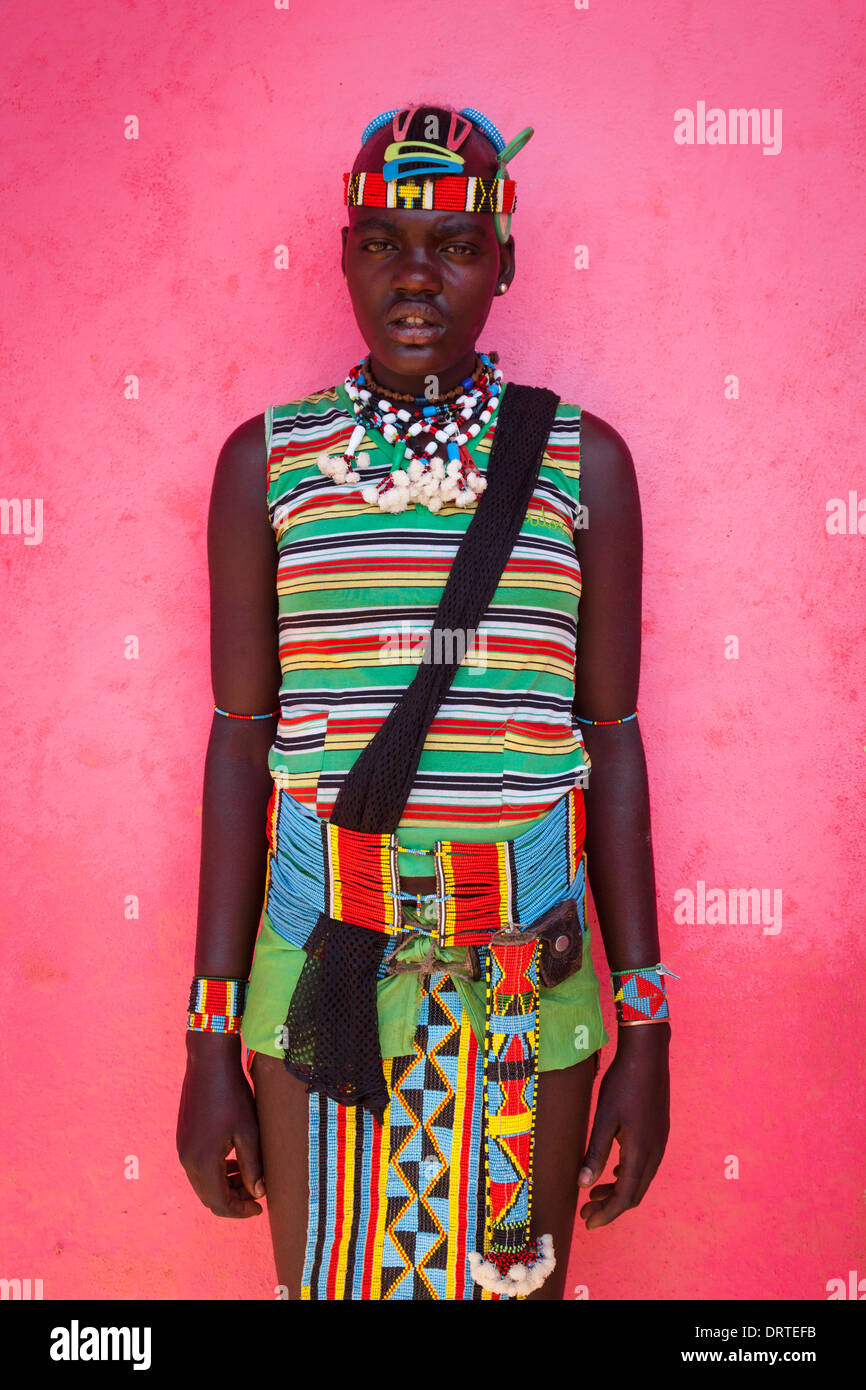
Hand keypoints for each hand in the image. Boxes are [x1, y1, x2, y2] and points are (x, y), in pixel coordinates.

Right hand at [176, 1033, 264, 1217]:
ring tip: (249, 1177)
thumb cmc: (232, 1095)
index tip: (260, 1208)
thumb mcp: (249, 1131)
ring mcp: (182, 1148)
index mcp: (202, 1162)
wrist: (208, 1063)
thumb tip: (258, 1193)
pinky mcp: (184, 1138)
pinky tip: (234, 1161)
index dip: (240, 1211)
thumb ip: (253, 1165)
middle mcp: (187, 1160)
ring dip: (225, 1186)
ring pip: (203, 1182)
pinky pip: (198, 1166)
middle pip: (209, 1196)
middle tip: (257, 1194)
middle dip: (234, 1200)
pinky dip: (216, 1171)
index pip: (219, 1203)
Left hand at [577, 1023, 669, 1228]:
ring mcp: (659, 1143)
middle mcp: (655, 1152)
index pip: (625, 1196)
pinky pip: (644, 1166)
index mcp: (641, 1152)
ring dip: (618, 1191)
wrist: (648, 1056)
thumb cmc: (623, 1084)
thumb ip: (595, 1153)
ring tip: (593, 1194)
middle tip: (585, 1211)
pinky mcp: (658, 1133)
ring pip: (640, 1180)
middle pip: (634, 1193)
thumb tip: (583, 1184)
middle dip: (610, 1206)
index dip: (607, 1213)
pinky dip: (626, 1176)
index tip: (588, 1222)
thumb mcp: (604, 1118)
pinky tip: (611, 1172)